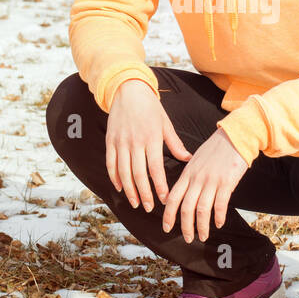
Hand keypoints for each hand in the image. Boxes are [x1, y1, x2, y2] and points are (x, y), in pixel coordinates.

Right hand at [106, 78, 191, 212]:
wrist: (128, 90)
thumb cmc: (151, 108)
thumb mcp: (166, 124)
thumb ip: (175, 144)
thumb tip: (188, 159)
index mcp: (152, 138)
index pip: (156, 168)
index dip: (160, 186)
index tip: (165, 200)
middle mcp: (135, 142)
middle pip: (139, 174)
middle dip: (144, 194)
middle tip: (149, 208)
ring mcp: (120, 142)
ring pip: (124, 172)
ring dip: (129, 190)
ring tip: (135, 203)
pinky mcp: (110, 141)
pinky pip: (111, 163)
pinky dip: (114, 177)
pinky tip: (120, 188)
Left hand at [161, 128, 247, 243]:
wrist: (236, 136)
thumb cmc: (216, 148)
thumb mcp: (196, 159)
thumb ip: (189, 176)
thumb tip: (181, 191)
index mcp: (187, 173)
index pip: (173, 198)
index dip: (168, 215)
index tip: (167, 228)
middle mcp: (197, 178)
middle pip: (186, 207)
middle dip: (185, 226)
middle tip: (187, 238)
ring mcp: (212, 181)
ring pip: (202, 209)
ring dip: (201, 226)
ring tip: (203, 236)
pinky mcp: (227, 182)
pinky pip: (220, 204)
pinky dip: (218, 217)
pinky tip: (218, 224)